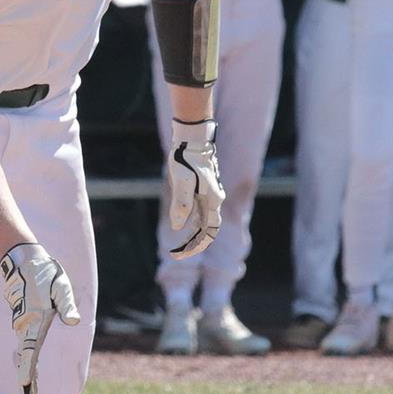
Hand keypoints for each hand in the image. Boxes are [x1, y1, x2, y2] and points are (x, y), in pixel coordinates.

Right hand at [0, 241, 79, 393]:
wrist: (24, 260)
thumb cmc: (45, 274)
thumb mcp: (62, 287)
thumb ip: (67, 305)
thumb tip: (73, 321)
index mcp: (36, 322)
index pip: (30, 353)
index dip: (28, 373)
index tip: (26, 390)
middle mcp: (26, 325)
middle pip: (25, 357)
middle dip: (28, 378)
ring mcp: (22, 322)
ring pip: (24, 350)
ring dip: (27, 368)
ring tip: (31, 386)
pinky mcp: (23, 318)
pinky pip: (24, 341)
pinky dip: (26, 355)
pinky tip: (27, 362)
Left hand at [165, 118, 224, 258]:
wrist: (192, 138)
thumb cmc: (186, 159)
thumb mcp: (181, 183)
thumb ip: (181, 205)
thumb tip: (178, 227)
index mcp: (212, 200)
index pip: (208, 232)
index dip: (196, 246)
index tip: (181, 254)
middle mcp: (215, 199)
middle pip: (208, 229)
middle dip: (194, 243)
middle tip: (177, 253)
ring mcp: (211, 194)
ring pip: (204, 220)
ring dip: (193, 233)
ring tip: (179, 245)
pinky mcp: (204, 190)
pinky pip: (200, 211)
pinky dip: (192, 221)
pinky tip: (183, 225)